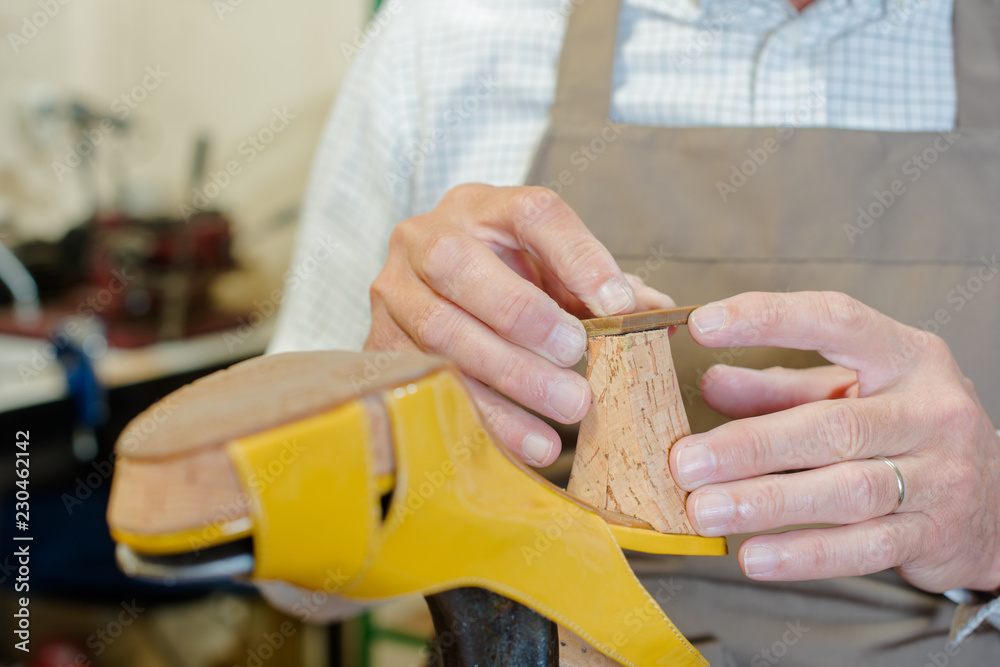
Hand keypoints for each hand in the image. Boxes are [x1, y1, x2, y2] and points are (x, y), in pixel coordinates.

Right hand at [366, 184, 672, 465]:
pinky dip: (485, 418)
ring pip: (440, 331)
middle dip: (523, 315)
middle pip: (460, 266)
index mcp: (481, 207)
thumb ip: (597, 289)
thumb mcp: (549, 273)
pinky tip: (533, 443)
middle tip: (575, 355)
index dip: (577, 255)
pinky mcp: (378, 345)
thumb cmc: (504, 283)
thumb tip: (659, 316)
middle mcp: (425, 238)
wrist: (425, 298)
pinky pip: (429, 384)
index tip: (618, 302)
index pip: (530, 213)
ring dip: (509, 376)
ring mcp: (394, 291)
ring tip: (569, 411)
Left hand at [669, 291, 999, 592]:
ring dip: (766, 503)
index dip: (767, 318)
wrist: (995, 502)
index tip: (702, 324)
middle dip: (751, 445)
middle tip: (685, 461)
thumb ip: (781, 386)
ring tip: (704, 510)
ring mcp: (939, 476)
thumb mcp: (850, 391)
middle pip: (832, 426)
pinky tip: (753, 556)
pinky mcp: (933, 535)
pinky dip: (803, 555)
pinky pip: (861, 548)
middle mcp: (929, 411)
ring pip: (844, 490)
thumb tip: (712, 382)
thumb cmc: (905, 429)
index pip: (836, 321)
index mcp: (907, 357)